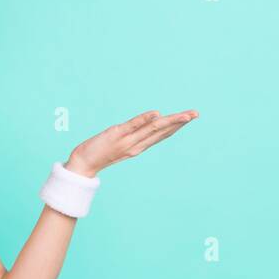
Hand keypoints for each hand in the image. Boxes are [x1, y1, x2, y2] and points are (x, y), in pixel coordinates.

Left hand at [65, 109, 198, 176]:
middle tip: (196, 114)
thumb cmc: (100, 153)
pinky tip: (156, 113)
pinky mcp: (116, 135)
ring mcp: (127, 140)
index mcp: (138, 147)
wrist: (82, 164)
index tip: (190, 117)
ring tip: (185, 115)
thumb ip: (133, 137)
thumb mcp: (120, 145)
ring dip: (169, 121)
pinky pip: (133, 126)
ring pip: (152, 129)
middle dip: (180, 122)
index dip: (177, 126)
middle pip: (162, 131)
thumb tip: (142, 127)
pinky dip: (145, 119)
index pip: (161, 135)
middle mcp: (136, 145)